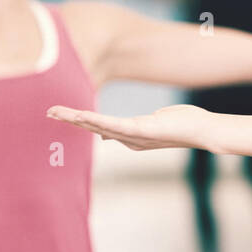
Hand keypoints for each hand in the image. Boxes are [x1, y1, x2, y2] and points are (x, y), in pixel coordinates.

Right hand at [46, 103, 213, 150]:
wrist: (203, 130)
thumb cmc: (182, 124)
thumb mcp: (152, 124)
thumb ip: (130, 126)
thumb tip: (108, 132)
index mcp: (130, 137)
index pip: (99, 127)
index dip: (79, 121)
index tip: (59, 114)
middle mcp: (129, 140)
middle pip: (94, 128)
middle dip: (71, 119)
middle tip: (48, 112)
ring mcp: (135, 137)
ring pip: (100, 126)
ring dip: (78, 119)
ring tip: (58, 112)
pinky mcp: (143, 131)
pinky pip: (115, 125)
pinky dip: (97, 120)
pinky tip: (82, 115)